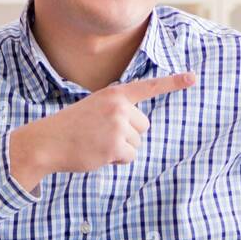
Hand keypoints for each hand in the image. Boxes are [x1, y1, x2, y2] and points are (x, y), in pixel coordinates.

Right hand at [7, 70, 196, 193]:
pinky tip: (97, 154)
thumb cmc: (70, 128)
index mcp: (115, 94)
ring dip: (120, 149)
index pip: (149, 87)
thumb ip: (118, 110)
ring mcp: (118, 126)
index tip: (194, 78)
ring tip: (96, 144)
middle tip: (100, 135)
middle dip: (127, 135)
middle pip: (143, 126)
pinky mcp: (115, 145)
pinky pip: (129, 157)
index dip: (173, 83)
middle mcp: (120, 107)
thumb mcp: (94, 108)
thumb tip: (139, 127)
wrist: (47, 141)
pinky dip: (116, 160)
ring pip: (137, 143)